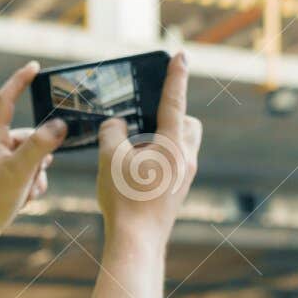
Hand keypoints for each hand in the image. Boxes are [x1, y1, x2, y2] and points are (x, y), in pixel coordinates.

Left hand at [0, 62, 65, 243]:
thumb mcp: (20, 171)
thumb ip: (40, 145)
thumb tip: (59, 124)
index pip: (5, 99)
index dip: (20, 81)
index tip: (34, 67)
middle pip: (28, 137)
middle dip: (40, 156)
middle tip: (35, 176)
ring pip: (30, 158)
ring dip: (36, 175)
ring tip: (27, 193)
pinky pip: (24, 173)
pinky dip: (30, 185)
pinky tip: (25, 200)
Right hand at [96, 50, 201, 240]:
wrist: (137, 242)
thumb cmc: (124, 199)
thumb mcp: (109, 157)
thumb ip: (112, 131)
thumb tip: (116, 123)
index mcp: (173, 143)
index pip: (175, 100)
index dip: (175, 75)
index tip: (181, 55)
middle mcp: (185, 158)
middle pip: (188, 124)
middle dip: (173, 116)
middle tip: (145, 120)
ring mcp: (184, 177)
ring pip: (181, 146)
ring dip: (161, 140)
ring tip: (131, 151)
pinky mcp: (177, 193)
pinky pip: (173, 165)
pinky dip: (157, 160)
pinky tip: (133, 172)